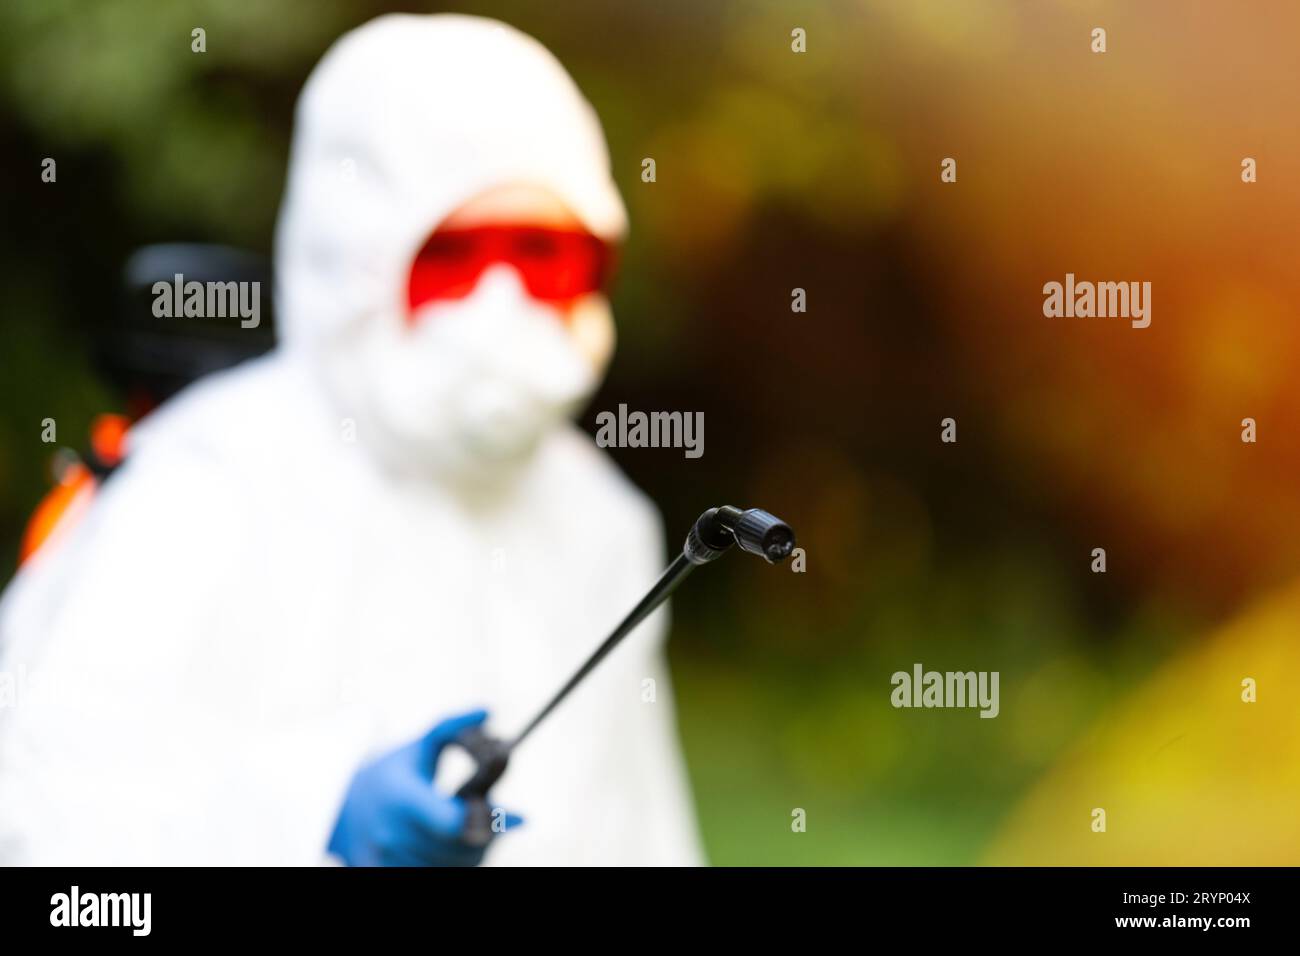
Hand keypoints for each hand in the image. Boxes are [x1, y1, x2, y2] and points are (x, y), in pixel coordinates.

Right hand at [328, 709, 521, 865]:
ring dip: (471, 850)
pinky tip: (451, 845)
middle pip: (461, 847)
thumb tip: (489, 710)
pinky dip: (452, 863)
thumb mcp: (422, 745)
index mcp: (402, 798)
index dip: (493, 820)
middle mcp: (391, 834)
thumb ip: (455, 727)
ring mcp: (385, 860)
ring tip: (466, 827)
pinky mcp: (381, 875)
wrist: (341, 805)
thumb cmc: (394, 771)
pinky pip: (435, 876)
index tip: (522, 815)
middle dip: (485, 831)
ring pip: (452, 867)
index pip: (455, 823)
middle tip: (486, 812)